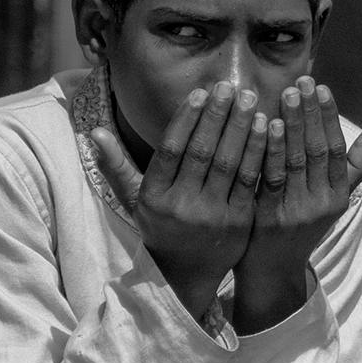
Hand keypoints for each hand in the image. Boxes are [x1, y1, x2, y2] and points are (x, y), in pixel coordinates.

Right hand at [91, 82, 272, 322]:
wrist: (188, 276)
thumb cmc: (161, 228)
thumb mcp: (134, 201)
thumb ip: (117, 165)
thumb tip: (95, 132)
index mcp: (155, 198)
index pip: (171, 150)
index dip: (186, 119)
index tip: (200, 92)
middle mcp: (183, 206)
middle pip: (203, 152)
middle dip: (218, 116)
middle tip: (230, 86)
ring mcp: (213, 216)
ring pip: (229, 164)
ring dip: (241, 128)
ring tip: (250, 99)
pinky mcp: (240, 223)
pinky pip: (251, 181)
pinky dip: (258, 153)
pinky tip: (267, 128)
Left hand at [235, 78, 361, 329]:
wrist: (272, 270)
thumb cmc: (300, 226)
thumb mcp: (332, 200)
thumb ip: (352, 166)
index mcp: (337, 196)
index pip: (336, 150)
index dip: (330, 118)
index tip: (322, 88)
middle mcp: (320, 203)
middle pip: (317, 151)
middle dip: (311, 113)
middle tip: (302, 81)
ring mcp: (295, 211)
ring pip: (296, 160)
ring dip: (292, 124)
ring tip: (287, 94)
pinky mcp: (270, 217)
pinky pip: (271, 177)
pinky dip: (270, 149)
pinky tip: (266, 124)